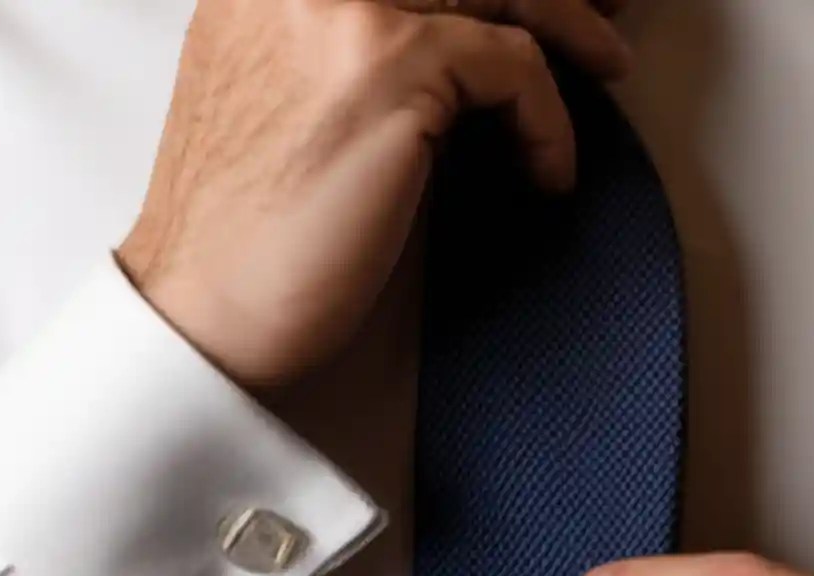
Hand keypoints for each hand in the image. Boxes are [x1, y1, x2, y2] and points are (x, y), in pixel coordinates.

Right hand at [118, 0, 631, 388]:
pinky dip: (548, 119)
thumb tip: (468, 23)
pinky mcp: (385, 62)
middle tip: (606, 7)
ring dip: (572, 25)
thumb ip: (357, 36)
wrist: (205, 307)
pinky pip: (514, 63)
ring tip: (608, 66)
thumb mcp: (291, 91)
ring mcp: (339, 4)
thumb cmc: (253, 226)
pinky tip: (549, 170)